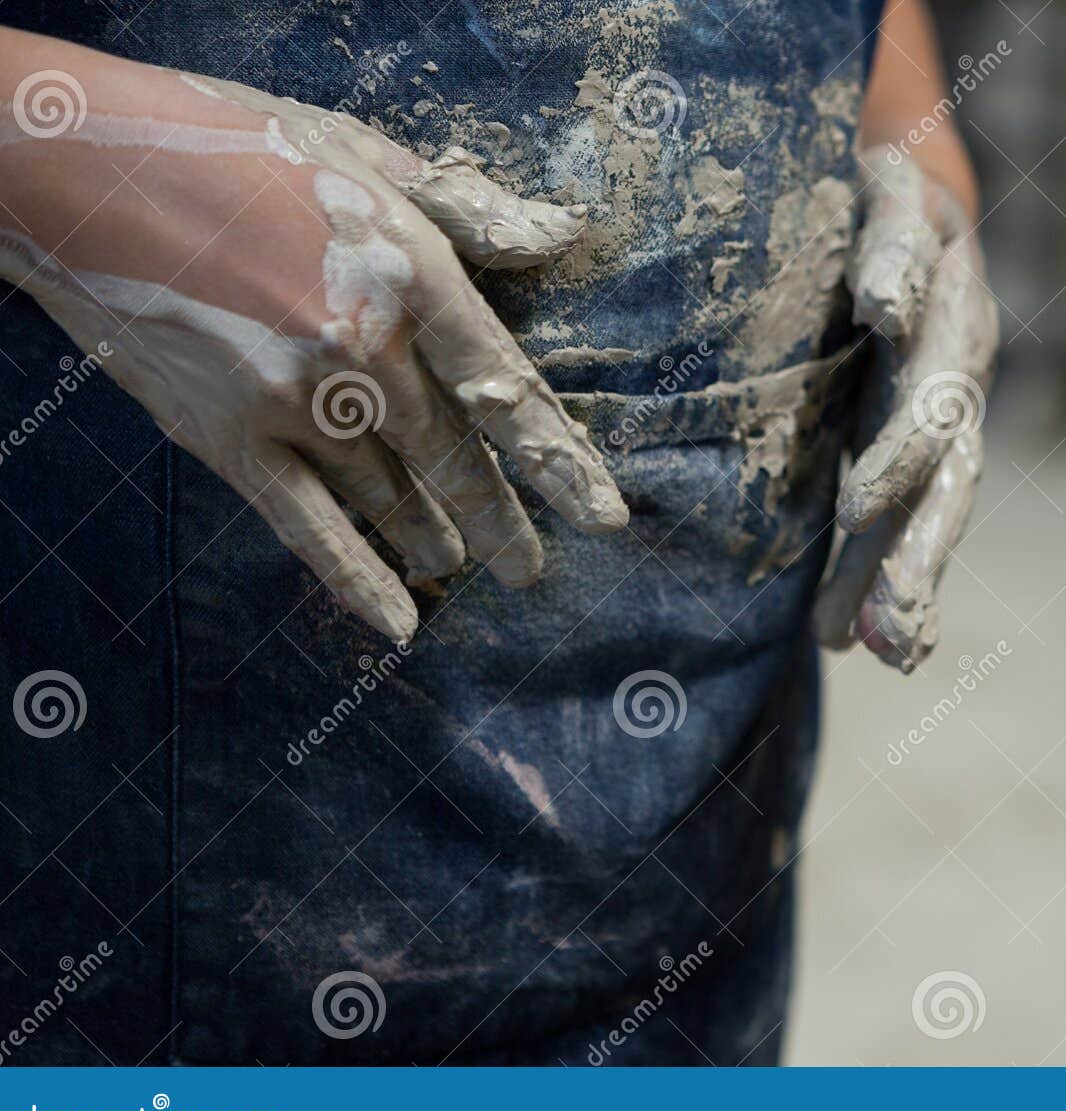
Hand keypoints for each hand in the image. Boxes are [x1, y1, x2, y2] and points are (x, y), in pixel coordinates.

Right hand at [0, 45, 625, 641]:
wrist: (72, 170)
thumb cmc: (225, 143)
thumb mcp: (359, 148)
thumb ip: (468, 206)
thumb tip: (562, 238)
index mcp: (411, 276)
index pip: (508, 388)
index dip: (560, 459)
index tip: (603, 514)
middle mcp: (366, 352)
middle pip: (456, 459)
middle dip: (502, 520)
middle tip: (533, 568)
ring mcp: (297, 403)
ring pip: (391, 495)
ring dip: (435, 540)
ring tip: (462, 567)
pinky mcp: (229, 438)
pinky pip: (308, 527)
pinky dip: (356, 579)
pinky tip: (396, 622)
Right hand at [812, 147, 997, 672]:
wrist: (906, 179)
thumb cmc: (879, 326)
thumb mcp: (862, 427)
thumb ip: (861, 533)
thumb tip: (840, 651)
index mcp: (943, 425)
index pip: (932, 518)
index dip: (912, 584)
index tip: (893, 659)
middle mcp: (957, 369)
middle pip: (952, 468)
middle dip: (926, 545)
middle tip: (900, 620)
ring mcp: (946, 292)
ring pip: (940, 377)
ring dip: (908, 442)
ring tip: (863, 504)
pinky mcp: (915, 212)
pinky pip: (910, 250)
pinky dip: (898, 279)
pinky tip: (879, 310)